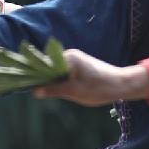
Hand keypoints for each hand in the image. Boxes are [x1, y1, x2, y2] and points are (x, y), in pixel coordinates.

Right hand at [32, 49, 148, 105]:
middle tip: (37, 92)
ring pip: (56, 71)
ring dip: (52, 81)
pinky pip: (63, 73)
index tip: (25, 84)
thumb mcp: (73, 92)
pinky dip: (60, 81)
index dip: (34, 74)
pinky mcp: (80, 66)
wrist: (122, 85)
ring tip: (48, 93)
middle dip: (43, 79)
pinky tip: (61, 90)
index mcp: (67, 57)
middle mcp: (70, 55)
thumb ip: (53, 90)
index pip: (43, 63)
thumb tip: (34, 91)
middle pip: (48, 67)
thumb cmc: (99, 88)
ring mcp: (75, 60)